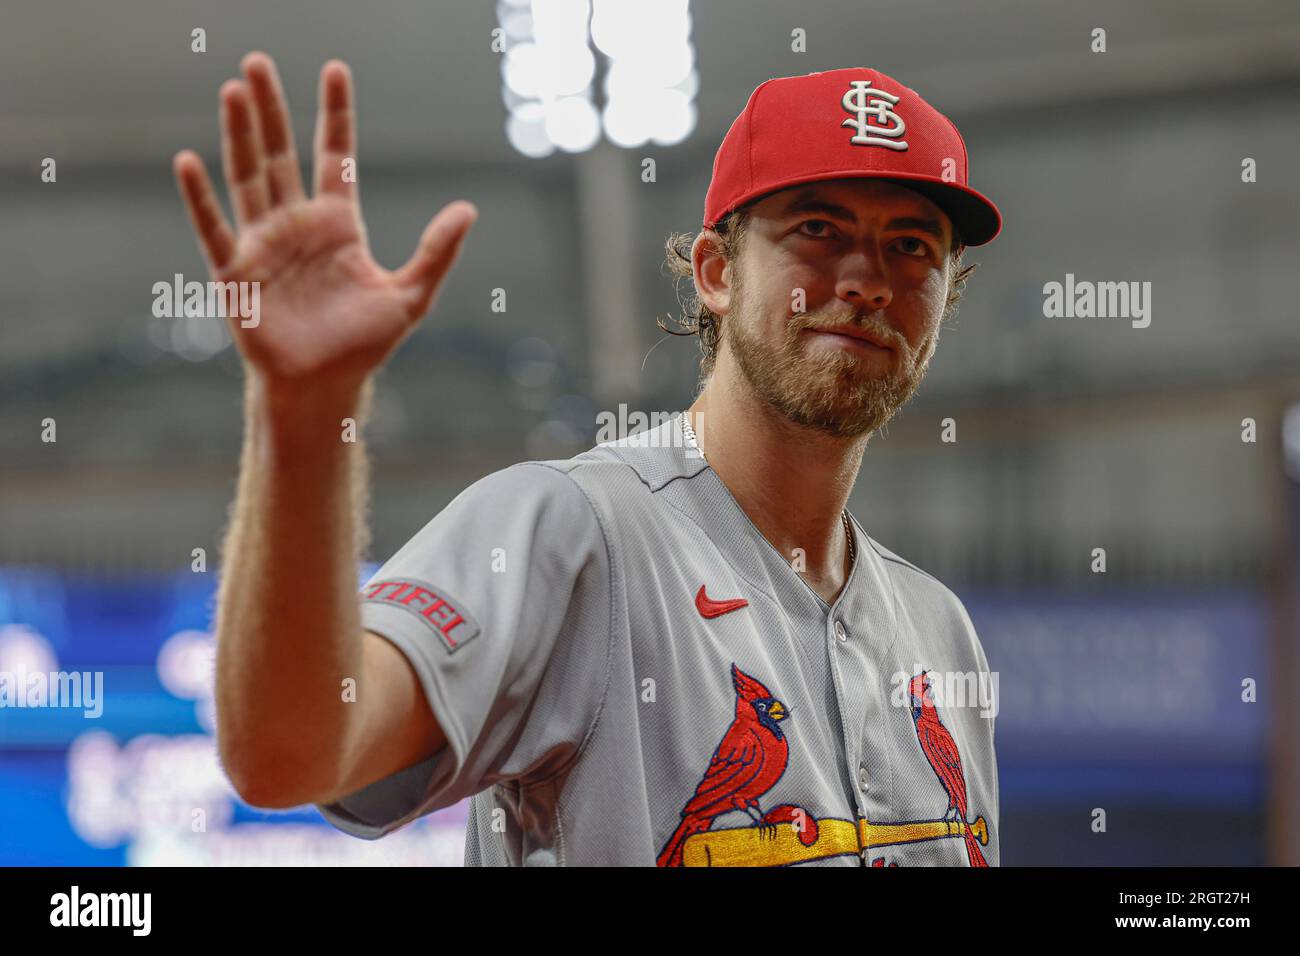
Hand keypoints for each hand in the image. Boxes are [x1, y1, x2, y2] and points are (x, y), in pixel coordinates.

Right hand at [173, 52, 476, 394]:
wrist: (325, 385)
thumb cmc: (364, 344)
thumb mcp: (410, 295)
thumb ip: (437, 252)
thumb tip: (469, 208)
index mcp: (339, 224)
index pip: (335, 156)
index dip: (335, 115)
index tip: (334, 71)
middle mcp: (298, 225)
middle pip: (282, 154)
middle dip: (272, 109)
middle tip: (258, 61)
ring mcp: (264, 244)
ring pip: (248, 177)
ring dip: (240, 135)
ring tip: (232, 90)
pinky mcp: (237, 272)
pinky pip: (215, 228)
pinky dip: (200, 197)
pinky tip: (188, 160)